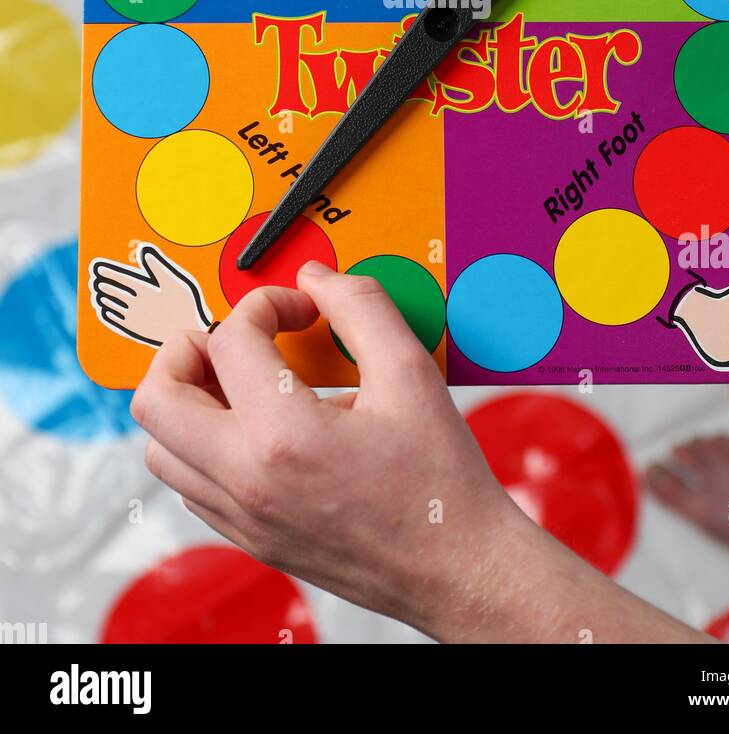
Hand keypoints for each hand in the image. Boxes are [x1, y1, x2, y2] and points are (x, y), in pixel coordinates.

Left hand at [90, 242, 211, 347]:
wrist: (189, 332)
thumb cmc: (184, 304)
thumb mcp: (174, 281)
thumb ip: (157, 265)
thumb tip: (143, 249)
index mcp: (144, 289)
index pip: (120, 278)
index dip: (107, 271)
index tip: (97, 267)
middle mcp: (135, 303)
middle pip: (112, 291)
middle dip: (101, 283)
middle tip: (93, 279)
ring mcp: (134, 318)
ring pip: (112, 305)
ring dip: (102, 297)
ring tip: (96, 292)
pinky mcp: (135, 330)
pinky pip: (116, 321)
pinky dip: (107, 314)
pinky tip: (104, 310)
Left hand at [132, 264, 703, 642]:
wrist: (457, 565)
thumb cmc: (439, 478)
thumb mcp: (411, 372)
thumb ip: (360, 307)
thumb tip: (317, 277)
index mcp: (285, 436)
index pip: (229, 341)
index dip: (263, 304)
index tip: (299, 309)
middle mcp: (248, 481)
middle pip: (157, 400)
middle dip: (188, 348)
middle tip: (234, 337)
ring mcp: (242, 518)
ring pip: (159, 449)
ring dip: (187, 400)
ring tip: (238, 379)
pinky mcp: (249, 539)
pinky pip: (189, 485)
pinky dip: (201, 445)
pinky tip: (252, 426)